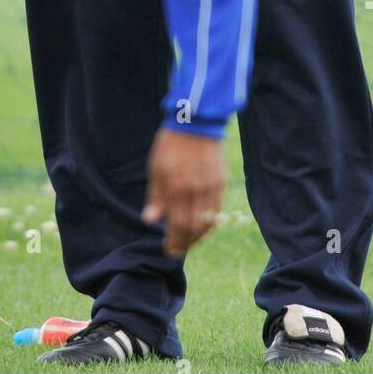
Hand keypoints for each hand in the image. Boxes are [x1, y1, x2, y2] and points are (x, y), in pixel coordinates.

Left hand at [142, 127, 225, 258]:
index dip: (174, 242)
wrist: (196, 122)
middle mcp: (195, 190)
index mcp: (176, 187)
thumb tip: (150, 220)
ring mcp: (210, 187)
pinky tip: (202, 227)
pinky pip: (217, 210)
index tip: (168, 250)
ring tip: (189, 242)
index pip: (177, 225)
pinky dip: (210, 223)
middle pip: (194, 228)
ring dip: (198, 237)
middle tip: (178, 251)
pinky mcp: (221, 182)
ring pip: (208, 222)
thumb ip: (156, 196)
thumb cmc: (171, 145)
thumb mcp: (156, 168)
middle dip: (186, 244)